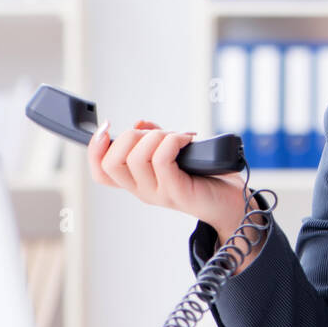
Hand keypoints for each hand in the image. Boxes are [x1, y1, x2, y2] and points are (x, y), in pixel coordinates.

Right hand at [87, 119, 253, 228]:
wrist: (233, 202)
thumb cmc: (206, 175)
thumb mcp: (175, 153)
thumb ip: (155, 139)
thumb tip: (139, 124)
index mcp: (138, 181)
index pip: (101, 171)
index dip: (94, 148)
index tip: (106, 127)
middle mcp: (143, 191)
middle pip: (111, 162)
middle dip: (130, 137)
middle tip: (157, 134)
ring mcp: (159, 193)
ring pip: (135, 158)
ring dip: (156, 137)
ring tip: (177, 137)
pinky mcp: (177, 192)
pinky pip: (162, 159)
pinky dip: (173, 141)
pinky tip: (187, 139)